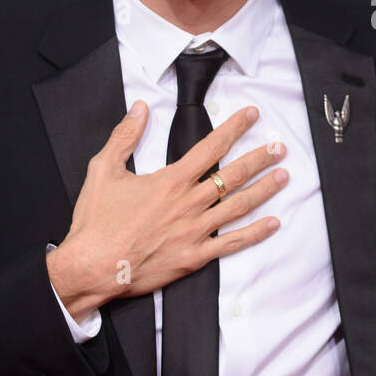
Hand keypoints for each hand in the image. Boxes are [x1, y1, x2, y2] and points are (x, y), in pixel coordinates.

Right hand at [47, 100, 286, 319]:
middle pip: (233, 175)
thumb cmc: (96, 221)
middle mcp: (188, 204)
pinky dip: (254, 234)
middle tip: (280, 147)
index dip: (234, 128)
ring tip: (284, 176)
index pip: (211, 147)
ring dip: (264, 190)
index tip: (252, 115)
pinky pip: (231, 245)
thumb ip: (125, 136)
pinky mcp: (193, 257)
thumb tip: (140, 108)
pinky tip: (273, 224)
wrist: (91, 267)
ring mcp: (194, 232)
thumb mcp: (103, 170)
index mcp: (170, 181)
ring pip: (238, 206)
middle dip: (259, 158)